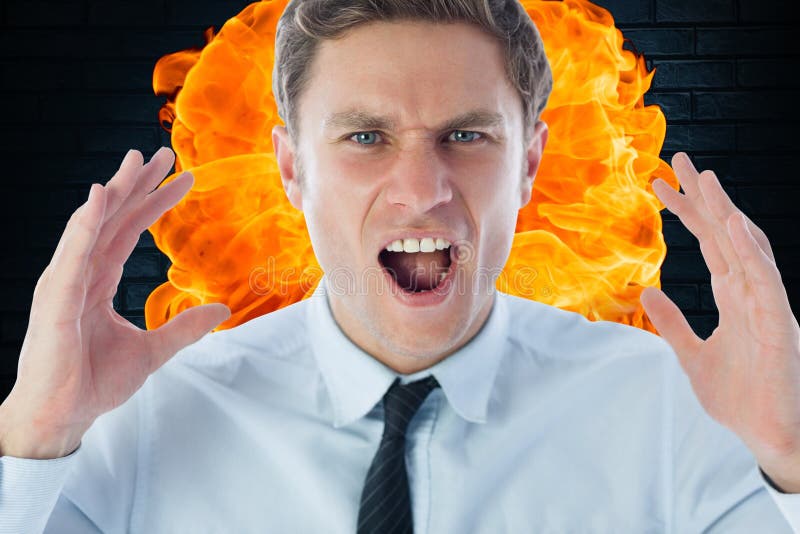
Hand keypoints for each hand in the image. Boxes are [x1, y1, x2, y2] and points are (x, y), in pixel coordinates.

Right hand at [0, 148, 229, 458]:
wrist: (62, 417)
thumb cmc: (92, 383)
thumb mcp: (152, 351)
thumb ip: (183, 327)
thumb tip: (220, 309)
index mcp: (97, 281)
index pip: (128, 231)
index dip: (154, 203)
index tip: (183, 178)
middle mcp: (79, 274)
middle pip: (111, 218)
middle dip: (137, 184)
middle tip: (163, 153)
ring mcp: (64, 284)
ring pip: (92, 225)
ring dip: (115, 191)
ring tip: (137, 162)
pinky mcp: (56, 300)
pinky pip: (73, 255)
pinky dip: (86, 225)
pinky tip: (101, 198)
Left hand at [640, 152, 799, 491]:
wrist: (769, 436)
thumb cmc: (739, 397)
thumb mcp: (691, 356)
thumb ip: (672, 323)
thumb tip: (645, 291)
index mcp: (733, 297)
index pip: (708, 244)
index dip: (688, 213)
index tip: (661, 185)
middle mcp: (751, 293)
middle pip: (726, 235)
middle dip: (704, 197)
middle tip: (681, 161)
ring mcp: (767, 306)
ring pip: (747, 250)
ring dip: (727, 213)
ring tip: (707, 180)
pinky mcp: (779, 326)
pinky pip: (765, 282)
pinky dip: (750, 253)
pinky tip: (734, 226)